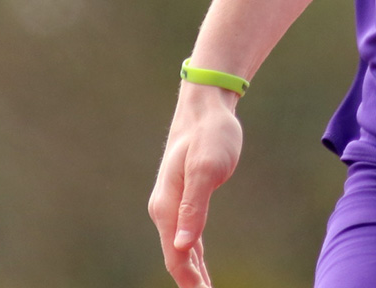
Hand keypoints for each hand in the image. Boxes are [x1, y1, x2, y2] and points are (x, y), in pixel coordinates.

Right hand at [148, 84, 243, 287]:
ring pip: (180, 249)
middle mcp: (165, 209)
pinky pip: (187, 236)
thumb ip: (194, 207)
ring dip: (191, 273)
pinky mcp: (185, 198)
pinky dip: (193, 256)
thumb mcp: (205, 169)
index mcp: (167, 206)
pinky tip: (200, 268)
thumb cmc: (210, 134)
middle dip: (189, 282)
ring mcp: (173, 204)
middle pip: (175, 257)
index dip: (188, 281)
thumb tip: (182, 246)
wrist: (205, 105)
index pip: (175, 256)